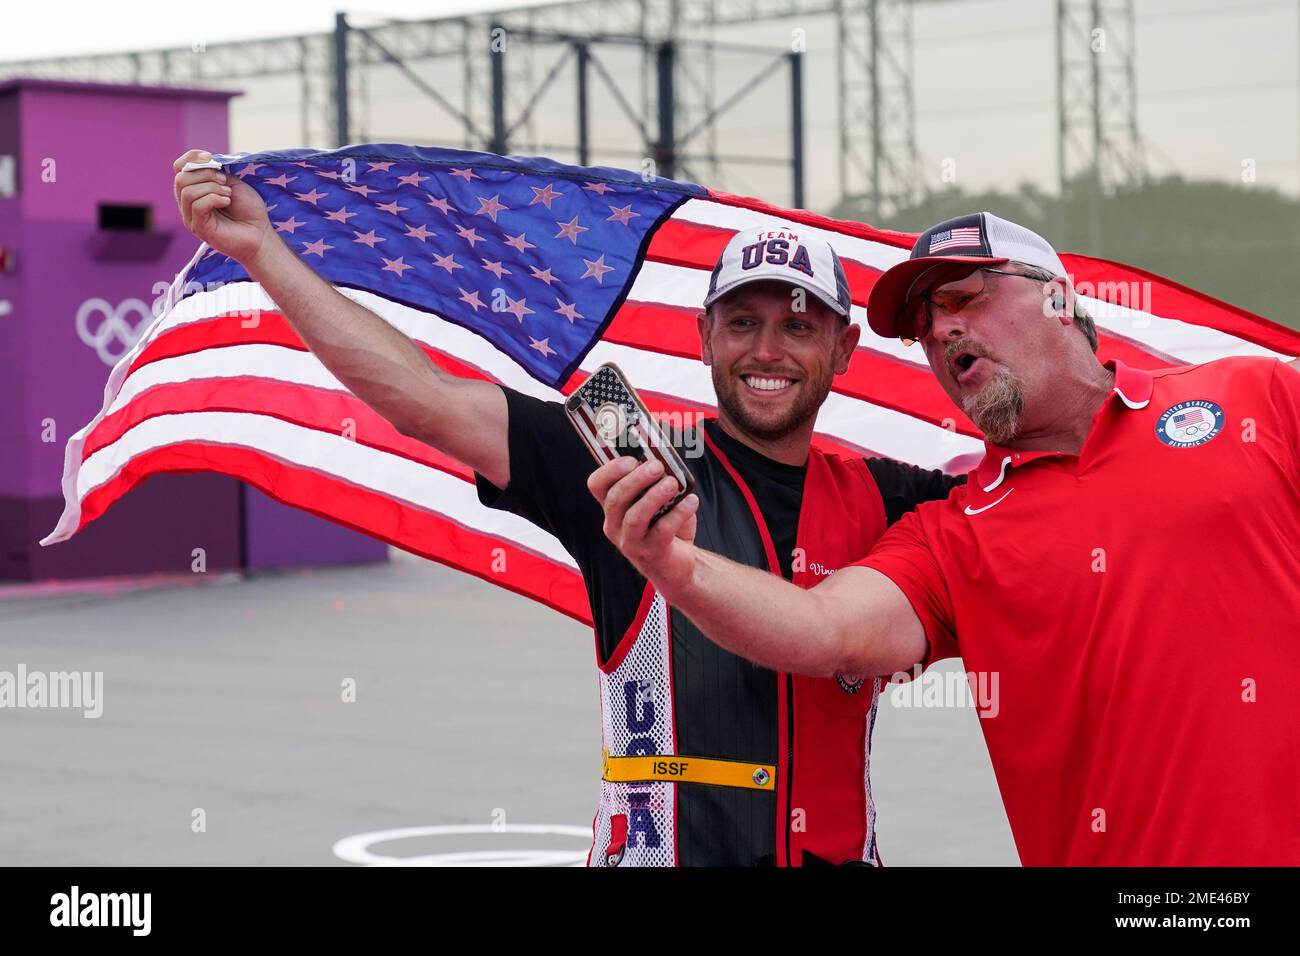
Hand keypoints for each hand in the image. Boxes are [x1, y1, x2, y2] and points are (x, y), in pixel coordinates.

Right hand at [172, 148, 275, 267]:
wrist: (260, 234)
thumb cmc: (248, 209)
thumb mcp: (231, 182)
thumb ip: (214, 171)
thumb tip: (202, 160)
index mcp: (194, 189)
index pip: (178, 168)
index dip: (191, 158)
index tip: (210, 157)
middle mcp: (188, 203)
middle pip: (180, 179)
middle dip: (205, 174)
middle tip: (225, 182)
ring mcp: (191, 217)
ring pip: (187, 192)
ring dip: (211, 188)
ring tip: (228, 194)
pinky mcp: (199, 228)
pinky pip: (197, 206)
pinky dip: (214, 199)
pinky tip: (227, 202)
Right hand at [587, 456, 699, 599]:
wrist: (676, 566)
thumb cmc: (665, 526)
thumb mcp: (657, 502)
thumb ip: (658, 482)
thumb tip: (668, 462)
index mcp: (613, 508)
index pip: (597, 485)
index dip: (610, 470)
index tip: (632, 459)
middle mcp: (615, 525)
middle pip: (615, 500)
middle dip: (636, 480)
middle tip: (657, 466)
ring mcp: (631, 542)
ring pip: (634, 518)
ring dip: (654, 496)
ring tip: (672, 483)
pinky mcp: (651, 554)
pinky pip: (662, 531)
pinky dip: (678, 513)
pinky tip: (691, 501)